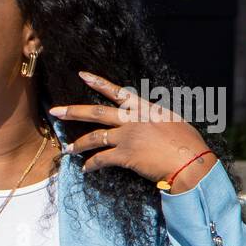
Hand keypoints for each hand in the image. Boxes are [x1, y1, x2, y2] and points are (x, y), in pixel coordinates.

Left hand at [48, 70, 213, 190]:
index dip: (98, 83)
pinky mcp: (124, 155)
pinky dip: (91, 165)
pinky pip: (100, 160)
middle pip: (96, 113)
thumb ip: (156, 118)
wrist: (190, 161)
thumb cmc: (187, 143)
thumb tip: (153, 119)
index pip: (118, 92)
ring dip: (77, 145)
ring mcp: (127, 137)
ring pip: (94, 138)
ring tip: (67, 149)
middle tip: (54, 111)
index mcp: (145, 108)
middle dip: (73, 111)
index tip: (82, 75)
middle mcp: (132, 120)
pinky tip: (85, 169)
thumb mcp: (173, 121)